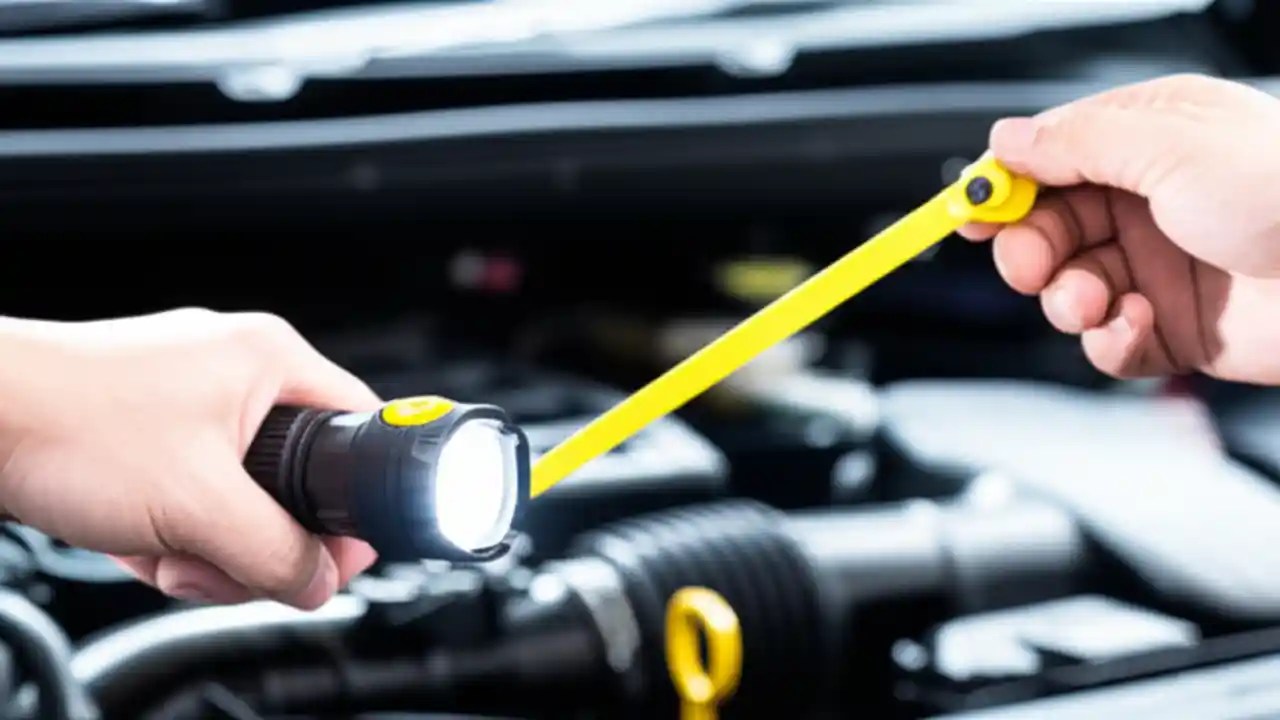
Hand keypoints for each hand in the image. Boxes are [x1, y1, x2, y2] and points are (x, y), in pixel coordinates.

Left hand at [0, 308, 380, 608]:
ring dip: (206, 545)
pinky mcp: (151, 427)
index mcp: (272, 359)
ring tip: (165, 551)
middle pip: (296, 481)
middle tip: (221, 559)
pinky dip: (170, 530)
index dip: (353, 502)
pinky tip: (138, 541)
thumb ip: (278, 552)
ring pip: (240, 498)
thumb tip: (321, 579)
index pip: (359, 429)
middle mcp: (238, 370)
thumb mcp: (199, 506)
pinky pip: (194, 495)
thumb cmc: (69, 424)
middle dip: (254, 540)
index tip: (335, 548)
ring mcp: (191, 399)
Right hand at [960, 73, 1279, 382]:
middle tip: (1032, 266)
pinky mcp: (1174, 329)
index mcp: (1147, 142)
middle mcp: (1147, 203)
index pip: (1048, 159)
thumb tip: (1004, 141)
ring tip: (1093, 300)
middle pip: (1046, 229)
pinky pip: (1108, 341)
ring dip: (1067, 299)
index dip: (1001, 187)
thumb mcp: (1170, 145)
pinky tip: (1139, 324)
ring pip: (1067, 289)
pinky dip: (1111, 340)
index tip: (965, 210)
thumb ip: (1076, 143)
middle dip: (1028, 251)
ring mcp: (1158, 267)